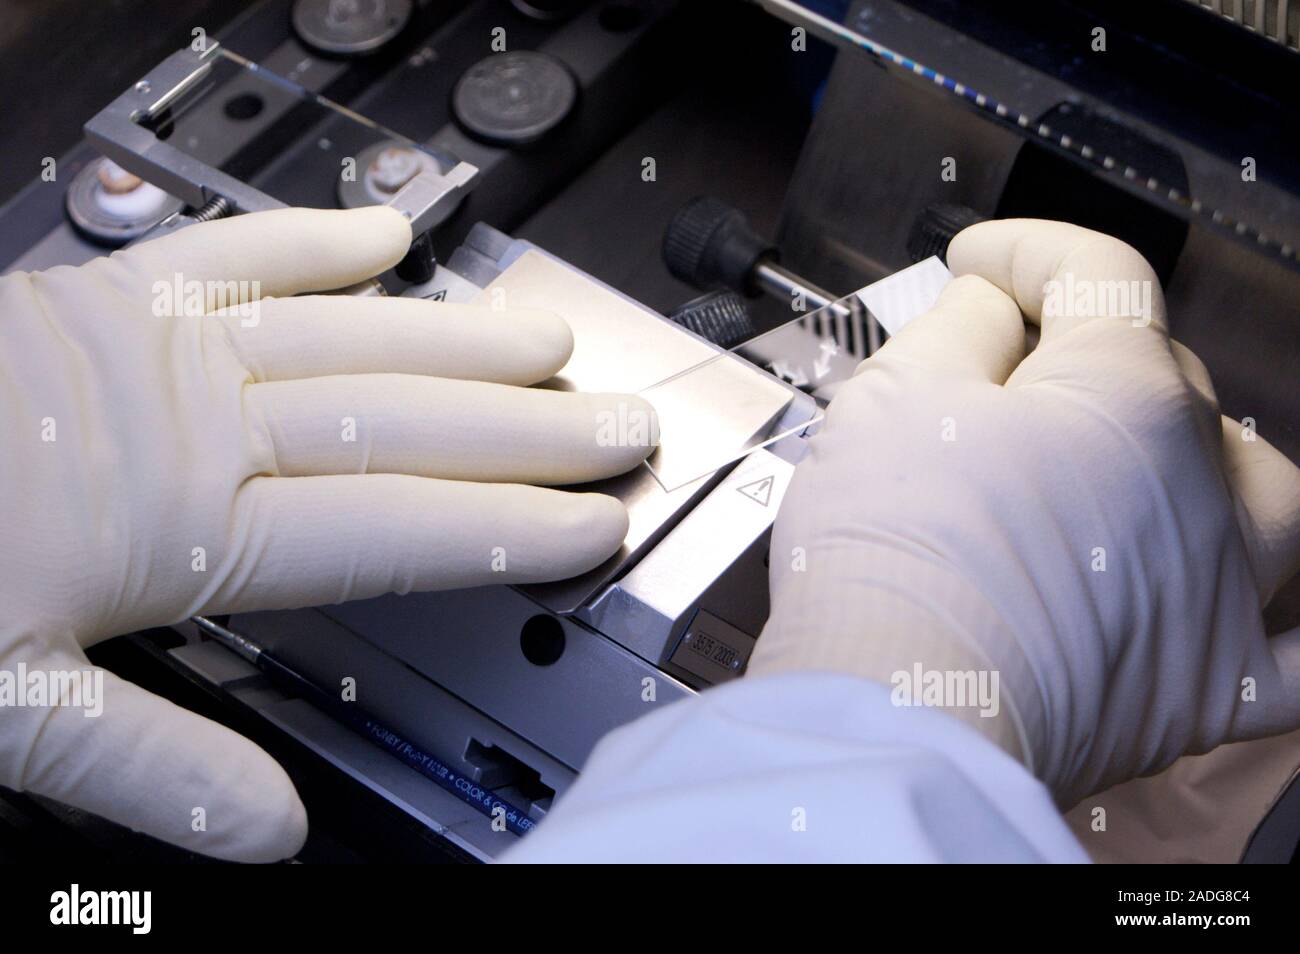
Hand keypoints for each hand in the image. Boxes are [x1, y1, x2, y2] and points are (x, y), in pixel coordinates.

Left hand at [0, 207, 654, 859]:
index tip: (594, 524)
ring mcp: (159, 347)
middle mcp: (196, 423)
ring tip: (547, 337)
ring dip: (459, 337)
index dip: (509, 528)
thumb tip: (262, 832)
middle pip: (403, 421)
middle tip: (618, 423)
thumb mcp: (1, 705)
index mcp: (184, 525)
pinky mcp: (112, 296)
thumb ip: (149, 766)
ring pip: (349, 334)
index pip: (395, 528)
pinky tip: (385, 233)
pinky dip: (314, 242)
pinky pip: (233, 253)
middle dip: (527, 428)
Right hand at [751, 219, 1299, 805]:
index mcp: (1129, 395)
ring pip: (1260, 491)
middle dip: (1078, 354)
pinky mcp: (1205, 687)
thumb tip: (991, 307)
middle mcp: (1201, 484)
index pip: (1098, 275)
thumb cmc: (890, 560)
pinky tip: (1259, 604)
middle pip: (1163, 376)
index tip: (977, 264)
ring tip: (1135, 464)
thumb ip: (958, 325)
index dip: (1026, 252)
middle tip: (991, 375)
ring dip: (1204, 458)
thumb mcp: (894, 394)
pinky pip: (1295, 656)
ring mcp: (1216, 589)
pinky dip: (1286, 624)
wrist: (896, 713)